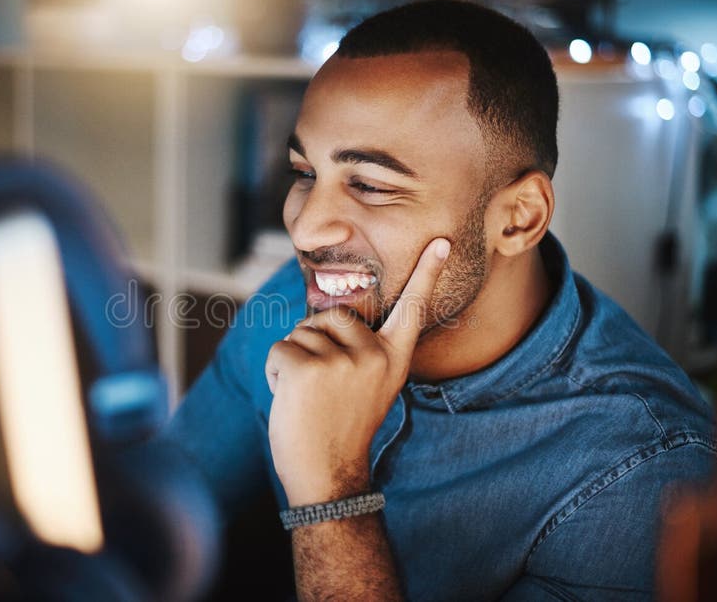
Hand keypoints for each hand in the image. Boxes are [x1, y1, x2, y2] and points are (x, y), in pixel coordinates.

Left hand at [265, 238, 450, 505]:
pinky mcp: (310, 367)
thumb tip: (331, 315)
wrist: (326, 475)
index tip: (441, 241)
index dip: (426, 274)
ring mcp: (344, 360)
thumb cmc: (338, 430)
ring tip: (308, 398)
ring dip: (294, 360)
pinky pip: (280, 349)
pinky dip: (275, 371)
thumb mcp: (365, 387)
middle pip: (332, 317)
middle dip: (315, 343)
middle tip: (322, 390)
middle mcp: (374, 355)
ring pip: (302, 332)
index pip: (412, 310)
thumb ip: (358, 352)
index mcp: (393, 359)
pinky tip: (292, 401)